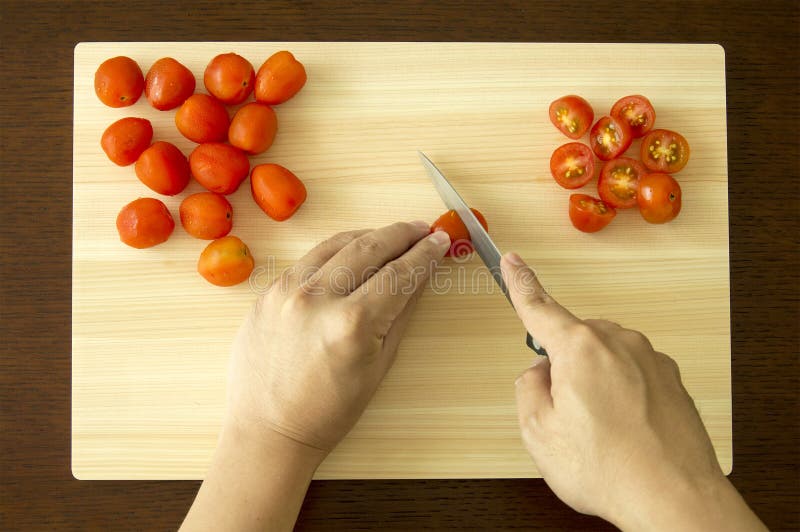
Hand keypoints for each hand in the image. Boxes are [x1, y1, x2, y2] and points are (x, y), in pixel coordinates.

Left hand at [227, 221, 450, 451]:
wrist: (268, 430)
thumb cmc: (328, 411)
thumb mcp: (378, 366)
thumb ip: (400, 314)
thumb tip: (419, 277)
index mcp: (352, 324)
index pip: (399, 273)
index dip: (424, 254)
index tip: (439, 241)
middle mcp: (318, 299)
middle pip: (370, 247)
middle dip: (401, 234)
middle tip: (422, 229)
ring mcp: (287, 292)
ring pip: (336, 244)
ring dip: (369, 235)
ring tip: (392, 235)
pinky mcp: (267, 292)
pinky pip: (309, 260)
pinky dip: (336, 251)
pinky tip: (352, 252)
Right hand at [501, 252, 764, 530]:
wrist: (674, 498)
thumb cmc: (609, 469)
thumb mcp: (539, 432)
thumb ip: (528, 388)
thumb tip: (541, 372)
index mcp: (579, 347)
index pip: (539, 306)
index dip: (520, 282)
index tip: (512, 260)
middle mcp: (618, 342)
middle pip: (573, 342)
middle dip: (563, 369)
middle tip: (567, 417)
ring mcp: (649, 358)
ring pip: (603, 360)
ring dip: (594, 385)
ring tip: (601, 433)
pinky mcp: (671, 377)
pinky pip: (632, 375)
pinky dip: (622, 397)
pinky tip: (625, 432)